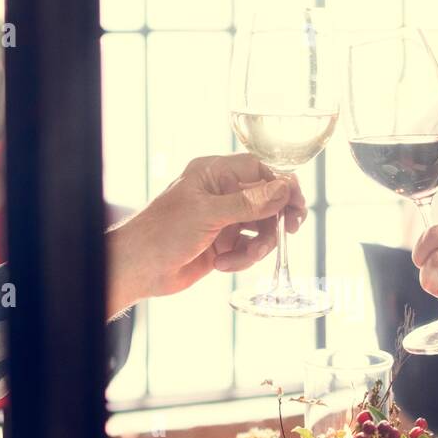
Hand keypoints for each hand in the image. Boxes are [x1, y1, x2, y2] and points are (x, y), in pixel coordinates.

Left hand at [108, 153, 306, 310]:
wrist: (140, 268)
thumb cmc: (163, 232)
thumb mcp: (209, 214)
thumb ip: (249, 202)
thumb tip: (284, 188)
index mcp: (214, 174)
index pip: (259, 169)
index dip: (282, 184)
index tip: (297, 203)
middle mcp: (221, 193)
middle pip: (266, 200)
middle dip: (276, 219)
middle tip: (290, 232)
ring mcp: (223, 219)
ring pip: (261, 228)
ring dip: (257, 246)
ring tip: (241, 258)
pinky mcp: (223, 244)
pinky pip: (249, 248)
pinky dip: (242, 259)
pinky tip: (222, 264)